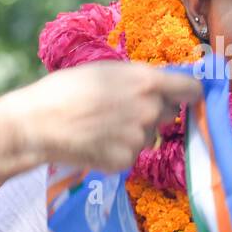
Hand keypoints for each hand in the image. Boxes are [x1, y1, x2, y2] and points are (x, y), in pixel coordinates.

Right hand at [0, 61, 202, 174]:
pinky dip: (120, 150)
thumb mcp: (107, 70)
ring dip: (136, 131)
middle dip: (155, 111)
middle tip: (125, 109)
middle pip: (171, 113)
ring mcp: (139, 139)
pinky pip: (133, 154)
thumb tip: (165, 84)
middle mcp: (150, 111)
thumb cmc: (67, 89)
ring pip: (150, 135)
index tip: (188, 95)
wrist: (39, 124)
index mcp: (147, 82)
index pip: (192, 88)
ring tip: (104, 125)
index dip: (191, 91)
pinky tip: (98, 141)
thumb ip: (141, 78)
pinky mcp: (127, 161)